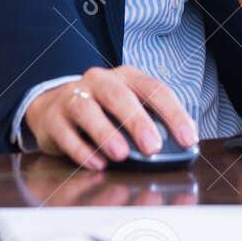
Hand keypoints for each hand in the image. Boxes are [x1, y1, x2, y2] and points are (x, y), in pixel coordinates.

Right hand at [23, 65, 196, 169]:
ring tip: (121, 155)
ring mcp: (73, 96)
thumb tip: (182, 147)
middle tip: (153, 147)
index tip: (188, 139)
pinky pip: (65, 132)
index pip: (154, 89)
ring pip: (87, 109)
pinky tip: (96, 164)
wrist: (53, 109)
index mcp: (126, 77)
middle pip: (119, 95)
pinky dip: (81, 150)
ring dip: (106, 133)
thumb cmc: (102, 112)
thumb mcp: (128, 110)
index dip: (173, 113)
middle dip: (138, 121)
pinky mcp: (53, 117)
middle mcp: (99, 81)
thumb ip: (153, 124)